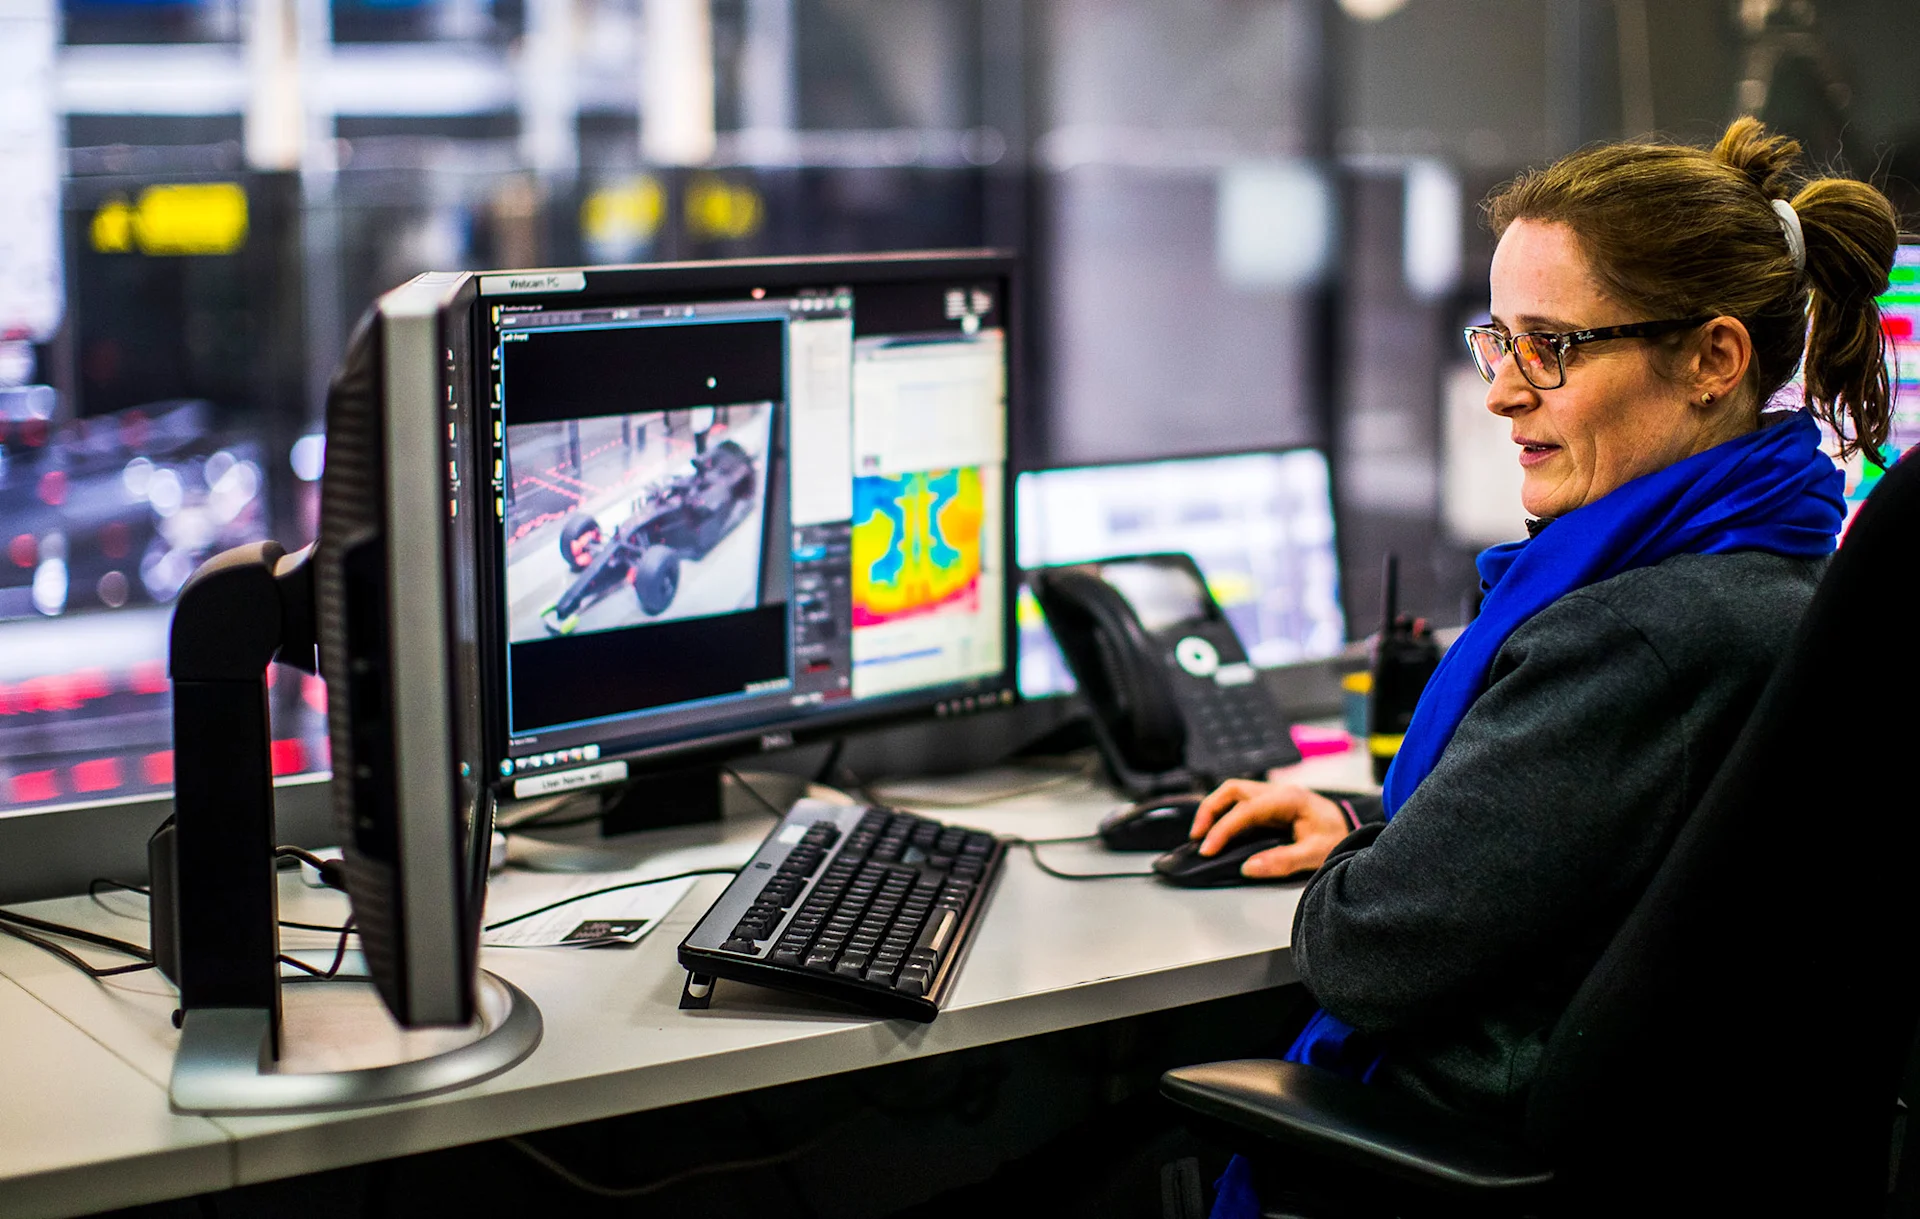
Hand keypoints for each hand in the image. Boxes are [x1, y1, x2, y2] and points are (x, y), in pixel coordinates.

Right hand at [1189, 779, 1352, 879]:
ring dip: (1214, 810)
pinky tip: (1219, 830)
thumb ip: (1283, 861)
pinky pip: (1240, 802)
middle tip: (1198, 837)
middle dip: (1210, 811)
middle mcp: (1278, 792)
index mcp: (1289, 800)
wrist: (1352, 828)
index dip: (1223, 829)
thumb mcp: (1316, 854)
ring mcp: (1273, 794)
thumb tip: (1249, 868)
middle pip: (1232, 789)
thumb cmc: (1338, 837)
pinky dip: (1224, 813)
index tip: (1208, 849)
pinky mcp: (1270, 803)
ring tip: (1203, 834)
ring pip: (1233, 791)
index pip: (1245, 810)